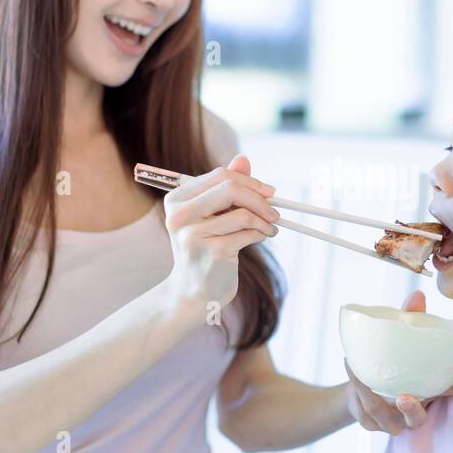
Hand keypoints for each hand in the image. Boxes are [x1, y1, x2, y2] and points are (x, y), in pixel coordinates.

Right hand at [162, 154, 279, 310]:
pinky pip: (247, 233)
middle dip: (260, 198)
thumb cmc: (206, 249)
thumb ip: (226, 188)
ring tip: (270, 229)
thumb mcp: (213, 216)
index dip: (249, 181)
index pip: (220, 176)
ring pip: (243, 213)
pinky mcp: (211, 252)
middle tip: (275, 210)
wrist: (194, 292)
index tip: (269, 192)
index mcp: (177, 199)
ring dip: (265, 220)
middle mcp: (179, 214)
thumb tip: (243, 159)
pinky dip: (261, 234)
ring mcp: (193, 234)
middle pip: (230, 188)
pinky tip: (262, 238)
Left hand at [344, 290, 452, 433]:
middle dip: (413, 410)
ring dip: (372, 397)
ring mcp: (391, 421)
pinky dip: (356, 388)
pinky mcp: (371, 422)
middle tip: (404, 397)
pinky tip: (350, 365)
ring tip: (360, 377)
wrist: (360, 389)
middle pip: (419, 419)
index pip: (452, 390)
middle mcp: (414, 411)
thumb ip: (410, 320)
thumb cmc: (391, 362)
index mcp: (429, 390)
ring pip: (385, 416)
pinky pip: (364, 409)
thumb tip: (417, 295)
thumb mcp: (402, 341)